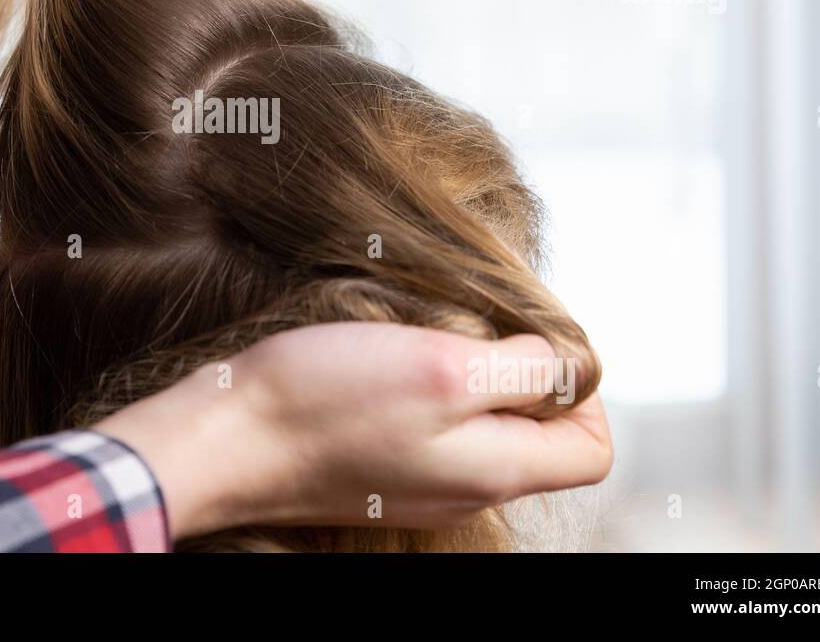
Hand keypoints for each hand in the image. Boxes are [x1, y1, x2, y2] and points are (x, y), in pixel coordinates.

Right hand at [95, 322, 612, 540]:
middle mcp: (466, 489)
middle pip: (537, 438)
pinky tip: (382, 368)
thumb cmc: (327, 402)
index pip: (592, 451)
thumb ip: (523, 371)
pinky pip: (430, 434)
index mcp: (497, 471)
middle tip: (472, 330)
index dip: (584, 392)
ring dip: (469, 381)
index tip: (534, 344)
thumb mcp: (444, 369)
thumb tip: (571, 366)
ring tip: (423, 343)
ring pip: (481, 431)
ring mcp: (419, 485)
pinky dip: (425, 395)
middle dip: (521, 375)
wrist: (228, 440)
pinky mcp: (378, 472)